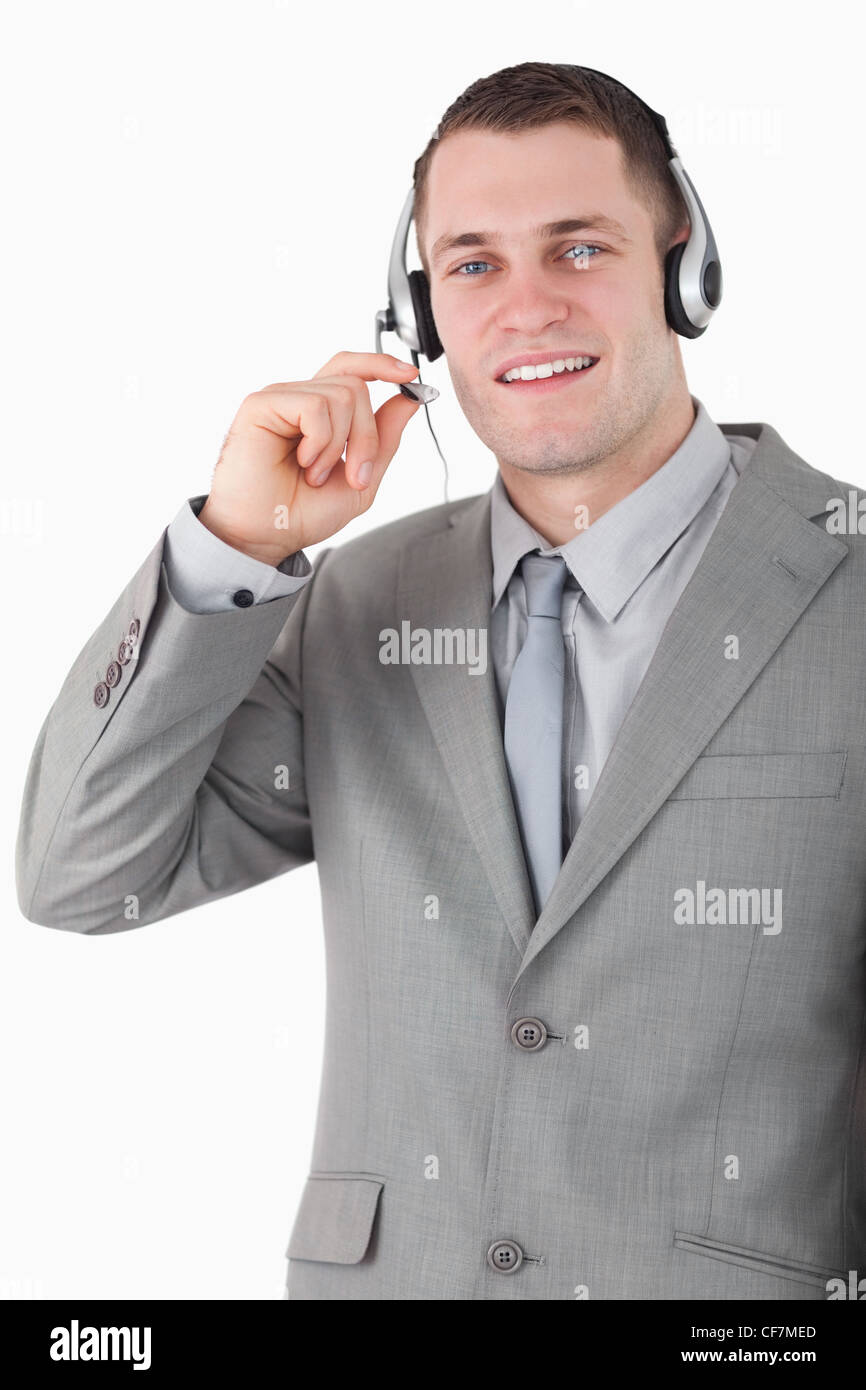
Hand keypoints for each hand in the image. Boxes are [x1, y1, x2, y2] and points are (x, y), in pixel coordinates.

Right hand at [198, 351, 423, 560]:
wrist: (266, 536)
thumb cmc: (300, 513)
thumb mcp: (361, 481)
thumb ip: (385, 439)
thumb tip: (409, 399)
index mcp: (320, 415)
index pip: (352, 370)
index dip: (381, 365)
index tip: (411, 376)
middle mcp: (300, 400)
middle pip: (356, 385)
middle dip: (368, 435)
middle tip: (355, 475)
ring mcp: (281, 399)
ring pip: (343, 394)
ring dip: (340, 445)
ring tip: (316, 474)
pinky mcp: (262, 404)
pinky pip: (315, 406)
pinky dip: (320, 441)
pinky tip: (304, 463)